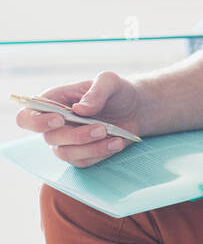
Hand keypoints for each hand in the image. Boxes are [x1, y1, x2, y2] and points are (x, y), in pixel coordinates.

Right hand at [15, 70, 142, 166]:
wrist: (135, 109)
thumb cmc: (116, 92)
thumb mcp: (110, 82)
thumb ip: (96, 91)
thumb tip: (80, 109)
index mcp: (53, 101)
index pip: (27, 116)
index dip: (37, 122)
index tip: (60, 119)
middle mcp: (54, 124)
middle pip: (49, 137)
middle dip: (76, 135)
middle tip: (101, 128)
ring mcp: (66, 142)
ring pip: (66, 153)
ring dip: (91, 148)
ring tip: (115, 137)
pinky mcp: (80, 155)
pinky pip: (83, 162)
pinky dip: (101, 154)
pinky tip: (117, 143)